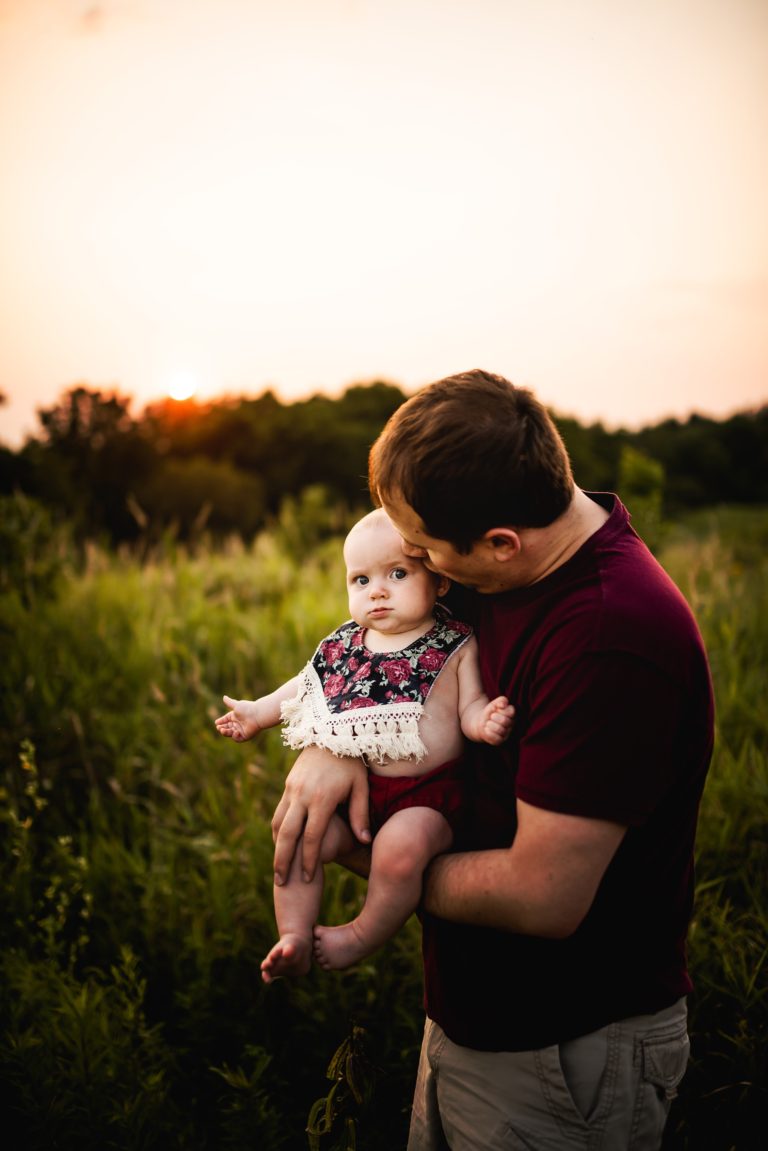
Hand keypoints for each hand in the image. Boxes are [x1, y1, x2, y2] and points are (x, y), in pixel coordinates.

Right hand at [214, 695, 261, 741]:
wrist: (257, 715)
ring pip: (230, 733)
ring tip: (223, 730)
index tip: (216, 722)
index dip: (220, 721)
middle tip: (219, 727)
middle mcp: (237, 724)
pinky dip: (235, 736)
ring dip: (225, 732)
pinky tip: (236, 731)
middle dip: (221, 728)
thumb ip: (229, 702)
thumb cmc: (247, 709)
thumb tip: (224, 697)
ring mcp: (241, 730)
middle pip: (226, 728)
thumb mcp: (236, 705)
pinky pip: (237, 738)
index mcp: (235, 716)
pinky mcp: (245, 736)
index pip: (225, 720)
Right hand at [272, 746, 370, 884]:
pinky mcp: (288, 784)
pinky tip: (279, 845)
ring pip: (278, 824)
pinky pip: (278, 812)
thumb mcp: (361, 786)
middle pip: (288, 835)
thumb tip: (364, 840)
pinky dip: (277, 831)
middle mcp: (302, 795)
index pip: (313, 837)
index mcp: (322, 798)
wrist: (332, 730)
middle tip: (282, 882)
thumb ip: (360, 814)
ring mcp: (292, 788)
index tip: (309, 878)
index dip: (310, 860)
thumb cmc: (352, 761)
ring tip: (278, 868)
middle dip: (283, 861)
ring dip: (276, 847)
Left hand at [480, 696, 514, 744]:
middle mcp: (511, 725)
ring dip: (490, 725)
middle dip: (495, 717)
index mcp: (512, 715)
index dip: (501, 710)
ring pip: (500, 730)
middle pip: (505, 721)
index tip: (496, 709)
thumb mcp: (494, 704)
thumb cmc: (490, 712)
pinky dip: (489, 733)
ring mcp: (506, 733)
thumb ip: (501, 700)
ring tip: (488, 723)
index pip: (511, 712)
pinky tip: (486, 729)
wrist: (480, 722)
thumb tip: (503, 704)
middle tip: (491, 716)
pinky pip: (496, 739)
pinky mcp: (500, 741)